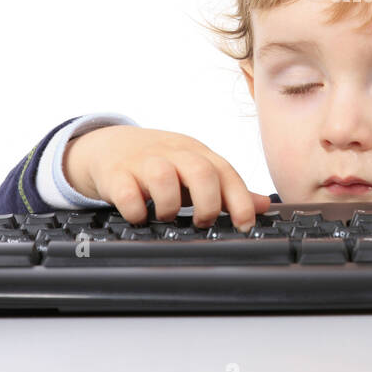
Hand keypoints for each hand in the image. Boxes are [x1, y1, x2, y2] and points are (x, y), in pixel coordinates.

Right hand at [64, 126, 270, 231]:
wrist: (109, 146)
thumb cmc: (159, 163)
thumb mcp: (194, 170)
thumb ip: (227, 190)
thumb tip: (262, 205)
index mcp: (196, 153)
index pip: (226, 172)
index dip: (240, 200)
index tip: (245, 225)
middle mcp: (173, 154)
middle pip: (200, 171)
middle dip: (208, 203)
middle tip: (202, 223)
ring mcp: (143, 161)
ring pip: (164, 178)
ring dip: (170, 205)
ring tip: (167, 216)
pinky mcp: (116, 174)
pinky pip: (127, 193)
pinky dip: (136, 210)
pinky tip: (139, 217)